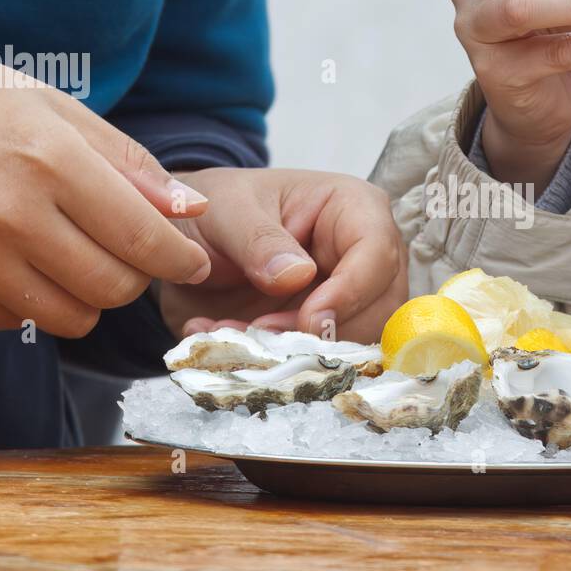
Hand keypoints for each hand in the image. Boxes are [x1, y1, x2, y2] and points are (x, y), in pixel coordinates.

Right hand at [0, 37, 211, 336]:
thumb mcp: (50, 106)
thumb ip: (128, 163)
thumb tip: (191, 209)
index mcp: (46, 160)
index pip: (143, 238)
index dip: (181, 258)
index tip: (195, 261)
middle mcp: (9, 217)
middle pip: (115, 288)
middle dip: (137, 277)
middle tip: (129, 253)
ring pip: (73, 318)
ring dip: (89, 295)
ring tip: (72, 253)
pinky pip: (19, 323)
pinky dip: (34, 301)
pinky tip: (18, 260)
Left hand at [158, 168, 406, 343]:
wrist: (189, 242)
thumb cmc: (216, 208)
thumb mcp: (226, 211)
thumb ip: (259, 240)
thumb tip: (299, 276)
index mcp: (352, 208)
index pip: (377, 252)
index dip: (351, 291)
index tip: (310, 319)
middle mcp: (363, 254)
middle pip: (381, 306)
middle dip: (328, 332)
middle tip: (267, 336)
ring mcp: (350, 296)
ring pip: (358, 341)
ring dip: (302, 352)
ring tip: (243, 336)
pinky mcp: (327, 330)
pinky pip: (325, 358)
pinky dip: (283, 362)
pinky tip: (240, 344)